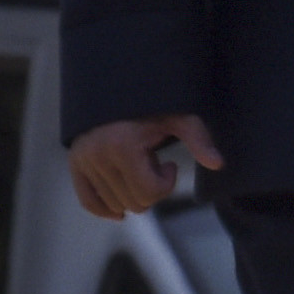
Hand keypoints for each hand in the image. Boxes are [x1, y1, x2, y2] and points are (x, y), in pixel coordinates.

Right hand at [65, 112, 216, 219]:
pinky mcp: (75, 163)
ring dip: (132, 192)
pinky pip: (89, 202)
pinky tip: (119, 209)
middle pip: (133, 203)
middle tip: (153, 164)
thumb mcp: (179, 116)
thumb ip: (198, 139)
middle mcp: (99, 156)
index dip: (166, 183)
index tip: (169, 164)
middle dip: (150, 188)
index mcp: (123, 147)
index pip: (148, 193)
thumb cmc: (153, 103)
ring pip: (115, 205)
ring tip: (138, 166)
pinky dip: (105, 209)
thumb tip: (218, 164)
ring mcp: (84, 160)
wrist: (119, 84)